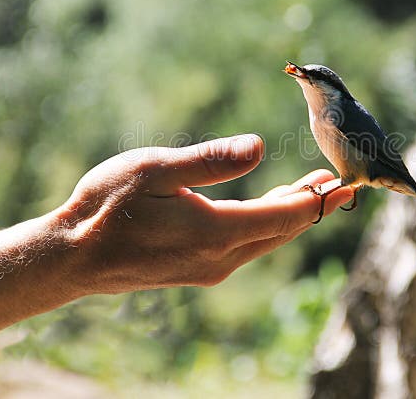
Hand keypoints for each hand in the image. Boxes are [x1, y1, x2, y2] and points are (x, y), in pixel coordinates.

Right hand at [60, 134, 353, 293]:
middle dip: (313, 206)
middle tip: (339, 184)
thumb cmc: (106, 206)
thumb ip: (209, 160)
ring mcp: (209, 268)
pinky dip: (266, 226)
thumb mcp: (154, 170)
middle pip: (282, 230)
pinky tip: (268, 211)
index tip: (343, 182)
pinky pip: (246, 247)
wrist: (72, 259)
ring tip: (312, 193)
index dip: (318, 198)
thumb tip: (259, 146)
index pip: (285, 215)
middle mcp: (221, 257)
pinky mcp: (197, 270)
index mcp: (216, 231)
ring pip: (265, 240)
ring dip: (290, 215)